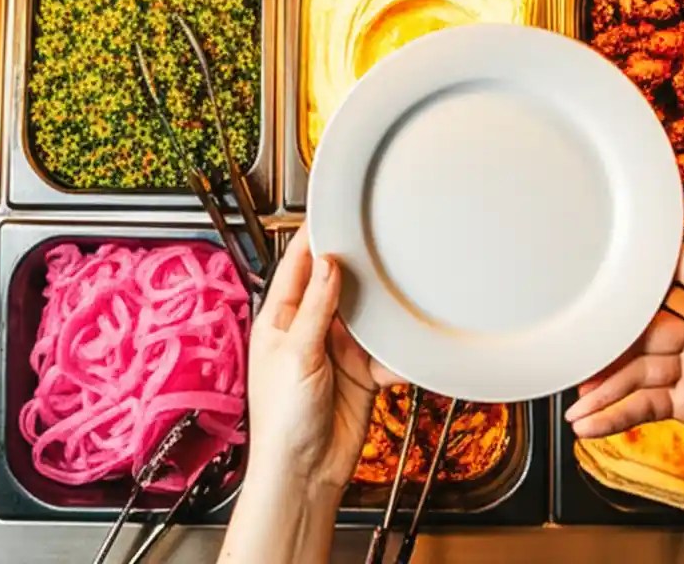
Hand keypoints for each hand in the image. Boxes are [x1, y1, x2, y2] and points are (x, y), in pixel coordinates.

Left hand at [246, 224, 398, 496]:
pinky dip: (397, 352)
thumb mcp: (297, 355)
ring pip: (367, 316)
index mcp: (280, 321)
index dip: (313, 238)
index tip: (331, 211)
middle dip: (357, 270)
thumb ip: (317, 309)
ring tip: (396, 292)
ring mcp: (338, 351)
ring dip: (380, 311)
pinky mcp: (363, 373)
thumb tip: (328, 265)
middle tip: (378, 244)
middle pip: (338, 287)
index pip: (297, 267)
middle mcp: (310, 331)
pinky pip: (387, 352)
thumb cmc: (282, 422)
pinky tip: (403, 348)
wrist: (305, 473)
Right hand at [564, 245, 683, 488]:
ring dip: (608, 389)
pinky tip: (596, 421)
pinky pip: (645, 404)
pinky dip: (618, 414)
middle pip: (649, 332)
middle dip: (614, 342)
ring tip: (579, 405)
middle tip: (580, 347)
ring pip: (640, 372)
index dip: (654, 272)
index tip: (618, 264)